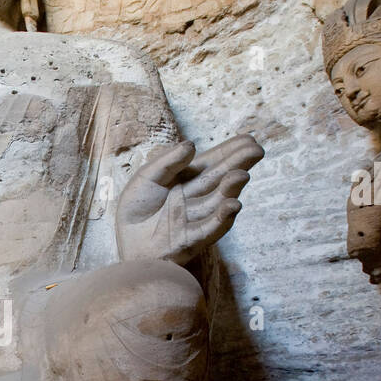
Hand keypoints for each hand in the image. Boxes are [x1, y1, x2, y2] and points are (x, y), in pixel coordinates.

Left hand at [116, 134, 263, 264]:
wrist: (123, 240)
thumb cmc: (135, 209)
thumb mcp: (147, 177)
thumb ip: (168, 162)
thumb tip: (192, 145)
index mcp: (188, 181)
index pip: (213, 164)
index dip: (230, 152)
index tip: (249, 140)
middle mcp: (197, 198)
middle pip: (221, 180)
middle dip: (239, 165)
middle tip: (257, 151)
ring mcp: (196, 218)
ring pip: (218, 203)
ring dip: (231, 189)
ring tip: (242, 175)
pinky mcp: (191, 240)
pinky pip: (209, 229)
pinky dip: (221, 218)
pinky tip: (233, 205)